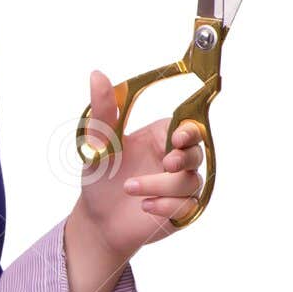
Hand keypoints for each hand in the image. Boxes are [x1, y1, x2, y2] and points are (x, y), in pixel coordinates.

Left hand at [73, 68, 205, 258]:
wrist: (96, 217)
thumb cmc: (100, 176)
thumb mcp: (98, 143)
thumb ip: (103, 111)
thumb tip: (97, 74)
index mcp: (160, 137)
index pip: (188, 127)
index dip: (189, 131)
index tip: (177, 138)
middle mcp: (174, 159)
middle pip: (196, 153)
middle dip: (184, 158)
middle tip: (166, 163)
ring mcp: (180, 187)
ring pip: (189, 182)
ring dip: (160, 185)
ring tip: (129, 188)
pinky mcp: (180, 210)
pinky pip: (187, 206)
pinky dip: (166, 206)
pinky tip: (145, 206)